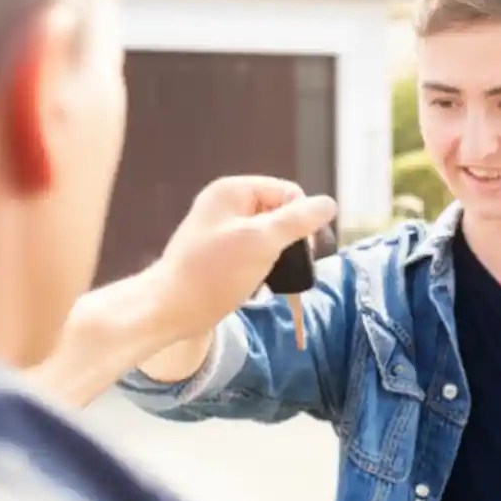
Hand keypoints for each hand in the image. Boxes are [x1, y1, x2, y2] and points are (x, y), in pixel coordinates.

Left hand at [147, 175, 336, 345]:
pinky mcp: (219, 253)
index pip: (288, 191)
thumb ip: (298, 220)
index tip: (303, 250)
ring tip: (274, 275)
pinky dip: (264, 264)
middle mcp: (226, 203)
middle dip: (290, 237)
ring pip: (269, 234)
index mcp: (232, 190)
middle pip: (280, 211)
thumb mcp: (262, 242)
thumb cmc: (214, 273)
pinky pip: (254, 250)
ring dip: (279, 254)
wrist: (170, 310)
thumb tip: (330, 204)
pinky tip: (260, 282)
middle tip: (288, 264)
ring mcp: (222, 228)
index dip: (301, 218)